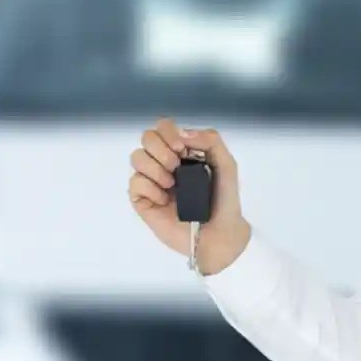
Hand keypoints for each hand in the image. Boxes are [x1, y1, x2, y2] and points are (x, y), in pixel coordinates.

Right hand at [128, 118, 250, 274]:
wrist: (219, 233)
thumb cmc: (224, 199)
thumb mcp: (226, 164)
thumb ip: (210, 140)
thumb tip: (182, 133)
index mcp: (182, 151)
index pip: (163, 127)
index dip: (168, 132)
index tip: (182, 149)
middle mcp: (164, 162)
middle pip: (146, 137)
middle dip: (160, 148)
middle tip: (176, 166)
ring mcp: (152, 181)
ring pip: (136, 157)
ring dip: (154, 167)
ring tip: (171, 184)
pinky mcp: (143, 200)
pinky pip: (134, 183)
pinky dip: (149, 187)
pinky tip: (163, 199)